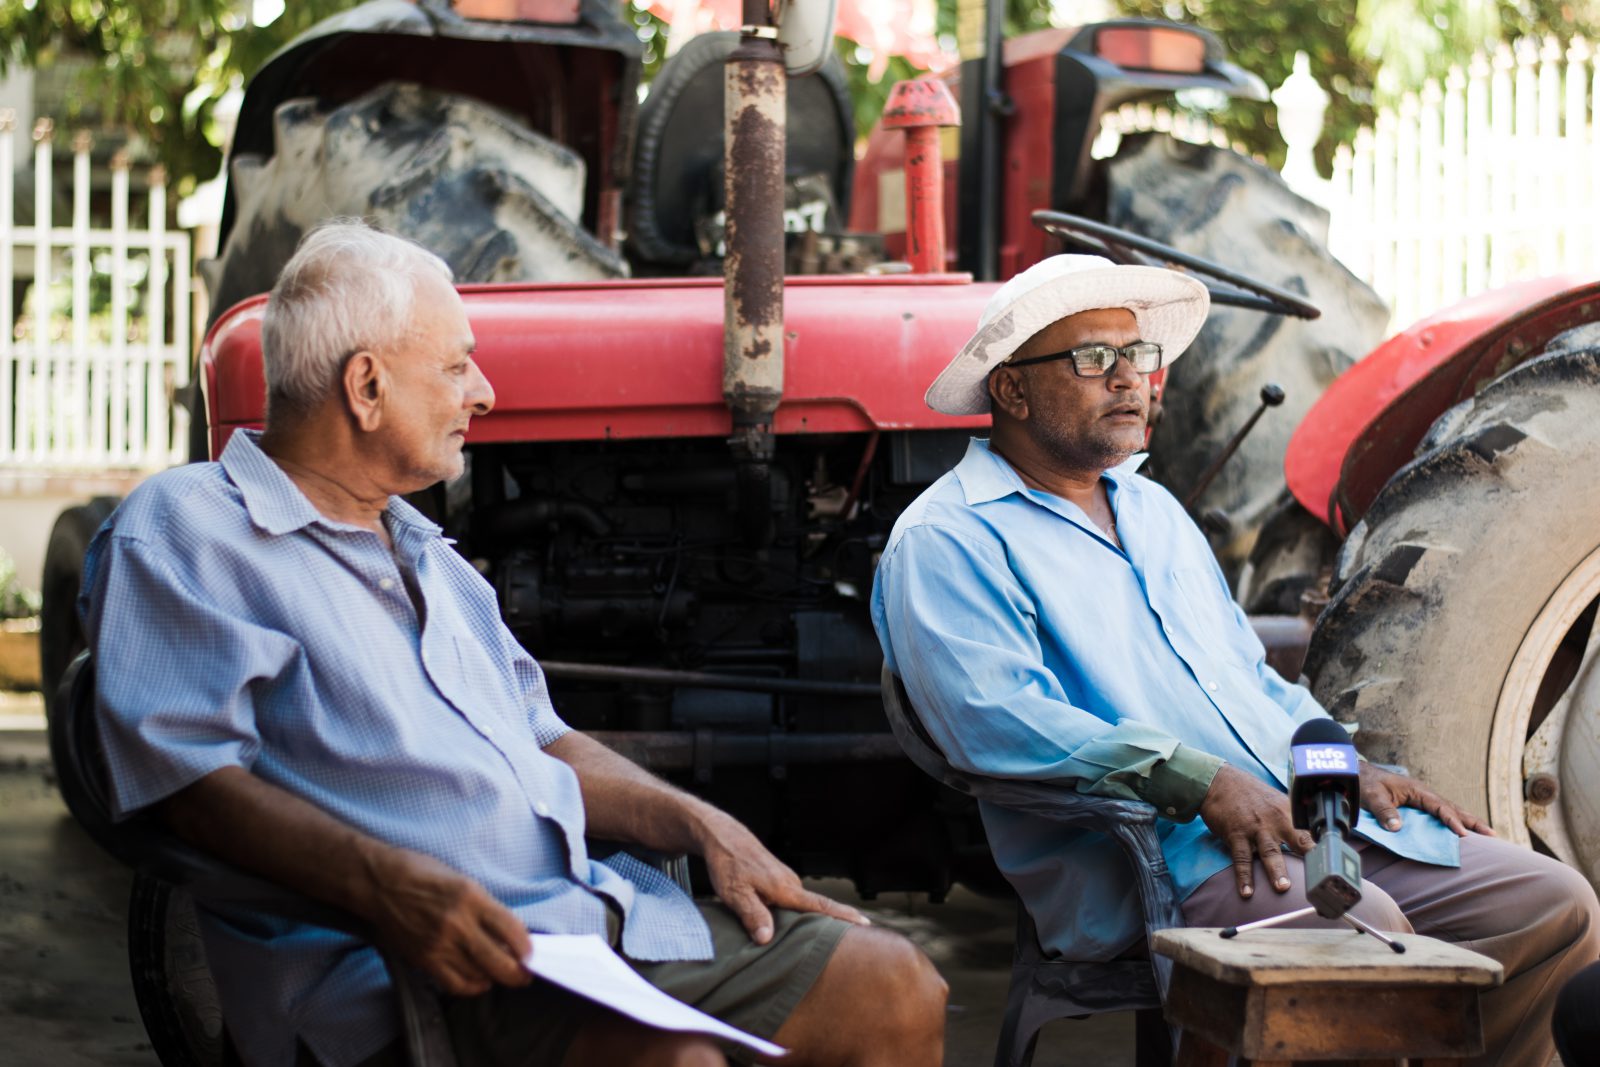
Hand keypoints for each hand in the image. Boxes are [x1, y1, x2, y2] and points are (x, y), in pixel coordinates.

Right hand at [366, 847, 532, 996]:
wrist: (378, 883)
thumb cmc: (420, 873)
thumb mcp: (461, 878)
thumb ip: (484, 905)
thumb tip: (508, 931)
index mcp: (471, 897)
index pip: (512, 930)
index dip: (526, 947)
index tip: (531, 952)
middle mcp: (457, 923)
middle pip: (500, 962)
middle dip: (519, 973)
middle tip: (525, 973)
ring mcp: (439, 944)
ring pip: (479, 976)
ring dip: (495, 978)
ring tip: (501, 974)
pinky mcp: (424, 960)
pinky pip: (455, 984)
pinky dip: (472, 986)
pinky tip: (478, 980)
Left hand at [698, 813, 870, 943]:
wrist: (724, 837)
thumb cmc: (728, 864)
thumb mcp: (735, 894)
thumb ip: (752, 915)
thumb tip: (766, 939)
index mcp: (785, 888)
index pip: (820, 905)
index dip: (843, 916)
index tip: (866, 924)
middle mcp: (791, 884)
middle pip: (817, 908)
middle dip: (835, 923)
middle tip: (855, 942)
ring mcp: (786, 880)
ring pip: (803, 906)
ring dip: (811, 920)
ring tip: (825, 941)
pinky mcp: (778, 880)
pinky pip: (793, 900)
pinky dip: (796, 913)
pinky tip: (791, 925)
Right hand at [1198, 764, 1315, 899]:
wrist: (1220, 781)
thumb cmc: (1251, 794)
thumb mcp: (1277, 801)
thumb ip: (1295, 820)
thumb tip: (1316, 840)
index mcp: (1290, 813)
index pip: (1313, 834)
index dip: (1326, 850)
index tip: (1339, 867)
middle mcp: (1277, 820)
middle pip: (1297, 841)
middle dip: (1309, 859)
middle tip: (1319, 878)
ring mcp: (1256, 827)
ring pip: (1269, 851)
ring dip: (1276, 870)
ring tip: (1283, 887)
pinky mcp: (1236, 834)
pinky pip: (1241, 858)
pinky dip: (1244, 876)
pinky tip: (1246, 892)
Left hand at [1359, 762, 1495, 837]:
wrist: (1358, 774)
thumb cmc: (1366, 784)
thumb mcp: (1372, 797)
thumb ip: (1384, 811)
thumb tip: (1397, 827)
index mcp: (1417, 790)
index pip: (1440, 807)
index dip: (1452, 821)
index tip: (1464, 835)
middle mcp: (1424, 794)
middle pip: (1453, 808)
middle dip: (1472, 821)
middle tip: (1493, 836)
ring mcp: (1423, 799)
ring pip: (1450, 810)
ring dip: (1468, 822)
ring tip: (1487, 834)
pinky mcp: (1419, 804)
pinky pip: (1441, 814)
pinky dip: (1454, 821)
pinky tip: (1462, 831)